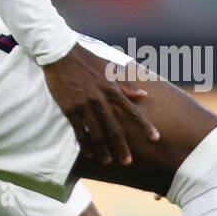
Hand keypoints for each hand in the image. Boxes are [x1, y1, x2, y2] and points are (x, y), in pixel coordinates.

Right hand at [43, 44, 159, 165]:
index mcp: (112, 89)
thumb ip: (126, 86)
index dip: (145, 126)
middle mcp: (100, 99)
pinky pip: (78, 130)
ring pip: (96, 133)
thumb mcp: (109, 70)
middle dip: (122, 147)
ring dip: (103, 149)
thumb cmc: (87, 60)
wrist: (61, 54)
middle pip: (114, 128)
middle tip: (127, 161)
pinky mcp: (70, 109)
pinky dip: (84, 143)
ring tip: (107, 161)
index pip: (132, 112)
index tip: (155, 138)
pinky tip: (89, 152)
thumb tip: (143, 95)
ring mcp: (84, 105)